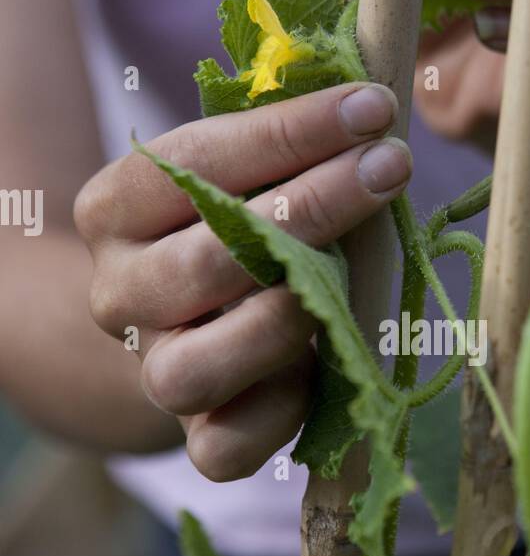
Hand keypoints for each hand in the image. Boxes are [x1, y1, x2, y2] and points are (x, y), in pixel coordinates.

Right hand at [74, 85, 410, 480]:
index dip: (292, 131)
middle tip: (388, 169)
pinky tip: (325, 362)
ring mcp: (153, 371)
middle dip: (309, 208)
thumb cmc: (237, 231)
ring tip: (345, 279)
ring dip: (285, 320)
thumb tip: (375, 106)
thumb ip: (291, 147)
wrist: (187, 332)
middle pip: (203, 260)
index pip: (196, 162)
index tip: (373, 106)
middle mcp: (119, 293)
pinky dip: (283, 411)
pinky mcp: (194, 438)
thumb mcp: (248, 177)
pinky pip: (224, 448)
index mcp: (116, 210)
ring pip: (196, 368)